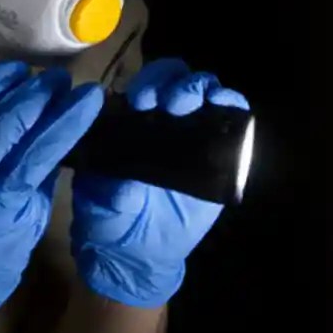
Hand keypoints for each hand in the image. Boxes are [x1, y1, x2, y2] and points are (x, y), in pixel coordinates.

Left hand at [70, 58, 248, 308]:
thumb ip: (109, 195)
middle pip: (172, 78)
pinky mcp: (221, 153)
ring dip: (201, 87)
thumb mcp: (101, 207)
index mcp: (127, 122)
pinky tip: (227, 106)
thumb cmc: (112, 222)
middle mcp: (161, 119)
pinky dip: (232, 104)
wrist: (141, 254)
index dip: (143, 85)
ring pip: (203, 90)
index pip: (138, 85)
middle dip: (172, 82)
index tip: (141, 101)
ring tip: (196, 103)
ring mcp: (193, 132)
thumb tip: (126, 185)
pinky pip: (232, 118)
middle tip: (170, 103)